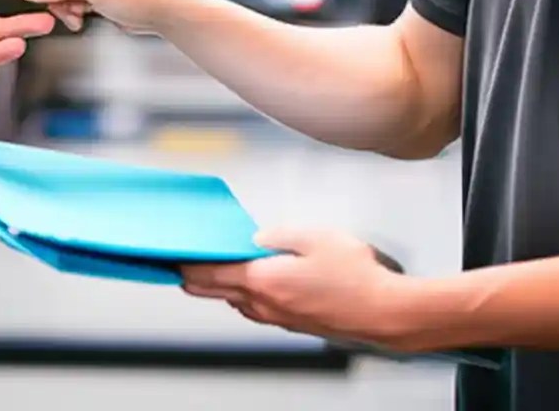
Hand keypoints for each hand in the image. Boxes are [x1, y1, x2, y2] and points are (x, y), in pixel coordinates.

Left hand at [179, 228, 412, 347]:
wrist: (386, 313)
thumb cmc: (357, 276)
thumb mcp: (316, 237)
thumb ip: (279, 234)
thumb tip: (257, 238)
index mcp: (262, 281)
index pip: (210, 274)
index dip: (187, 265)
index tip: (172, 257)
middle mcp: (264, 304)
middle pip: (215, 292)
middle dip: (195, 278)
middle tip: (181, 264)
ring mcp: (278, 318)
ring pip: (236, 302)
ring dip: (222, 288)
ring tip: (214, 270)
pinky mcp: (293, 324)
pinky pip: (257, 309)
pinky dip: (245, 296)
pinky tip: (254, 283)